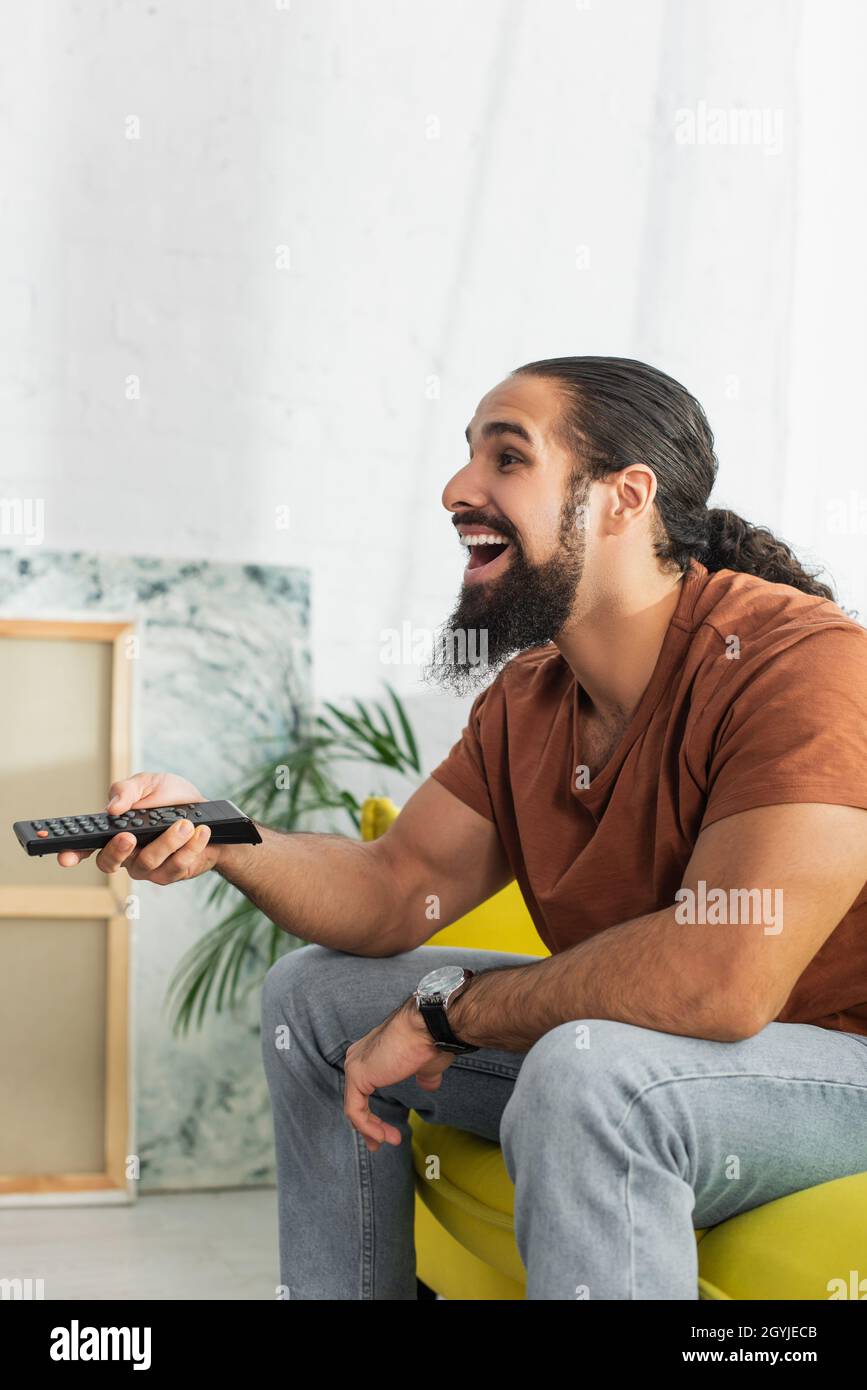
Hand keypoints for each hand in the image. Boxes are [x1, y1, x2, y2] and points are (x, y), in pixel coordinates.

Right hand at [57, 771, 219, 882]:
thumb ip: (127, 790)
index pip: (87, 845)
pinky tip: (199, 832)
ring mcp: (148, 866)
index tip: (65, 857)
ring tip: (184, 824)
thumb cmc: (174, 800)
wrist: (210, 815)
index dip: (73, 853)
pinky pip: (176, 866)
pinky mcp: (171, 873)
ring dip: (167, 842)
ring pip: (147, 862)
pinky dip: (190, 847)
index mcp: (115, 831)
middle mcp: (127, 853)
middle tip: (130, 836)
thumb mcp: (150, 783)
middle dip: (117, 850)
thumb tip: (111, 807)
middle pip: (109, 863)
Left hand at [343, 1001, 454, 1151]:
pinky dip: (368, 1127)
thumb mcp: (427, 1066)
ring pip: (354, 1107)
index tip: (387, 1134)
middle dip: (368, 1127)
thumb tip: (428, 1085)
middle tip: (380, 1145)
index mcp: (372, 1054)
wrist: (430, 1026)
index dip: (373, 1115)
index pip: (363, 1090)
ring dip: (371, 1130)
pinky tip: (383, 1136)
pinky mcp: (356, 1074)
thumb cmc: (430, 1040)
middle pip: (355, 1100)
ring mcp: (354, 1065)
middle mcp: (358, 1056)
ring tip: (391, 1140)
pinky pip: (355, 1110)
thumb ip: (424, 1077)